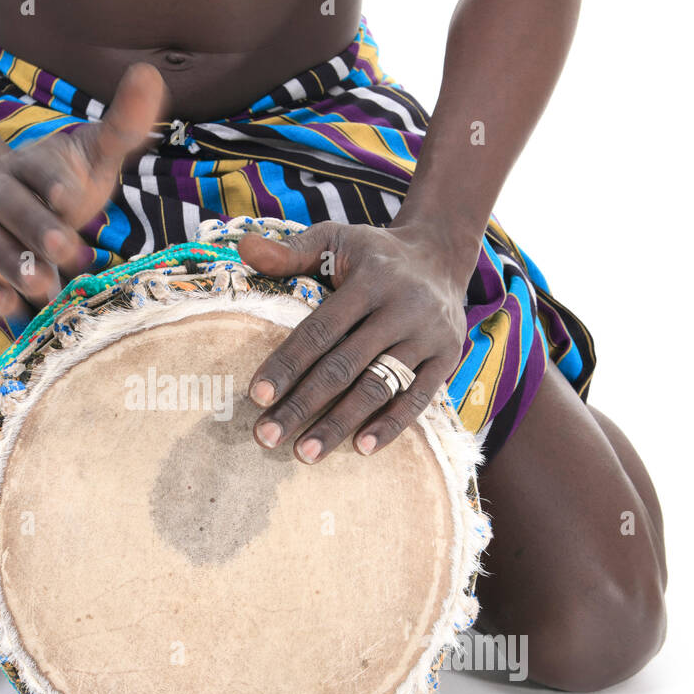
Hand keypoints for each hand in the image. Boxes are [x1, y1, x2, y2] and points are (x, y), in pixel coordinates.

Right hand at [0, 63, 167, 313]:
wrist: (8, 208)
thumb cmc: (65, 185)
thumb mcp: (95, 156)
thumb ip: (123, 126)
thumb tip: (149, 73)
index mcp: (30, 162)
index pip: (39, 167)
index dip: (53, 181)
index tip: (73, 200)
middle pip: (9, 204)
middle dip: (35, 226)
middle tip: (65, 250)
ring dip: (9, 261)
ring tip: (42, 286)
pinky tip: (8, 309)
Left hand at [237, 221, 475, 462]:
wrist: (442, 255)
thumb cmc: (374, 254)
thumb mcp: (336, 239)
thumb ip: (291, 251)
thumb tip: (244, 248)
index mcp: (370, 280)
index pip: (321, 329)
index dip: (288, 363)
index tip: (257, 397)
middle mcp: (402, 308)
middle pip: (344, 366)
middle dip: (303, 405)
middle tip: (267, 437)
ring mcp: (428, 335)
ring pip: (378, 387)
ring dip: (340, 424)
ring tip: (305, 454)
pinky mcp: (448, 356)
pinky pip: (419, 398)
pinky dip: (391, 425)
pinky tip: (361, 448)